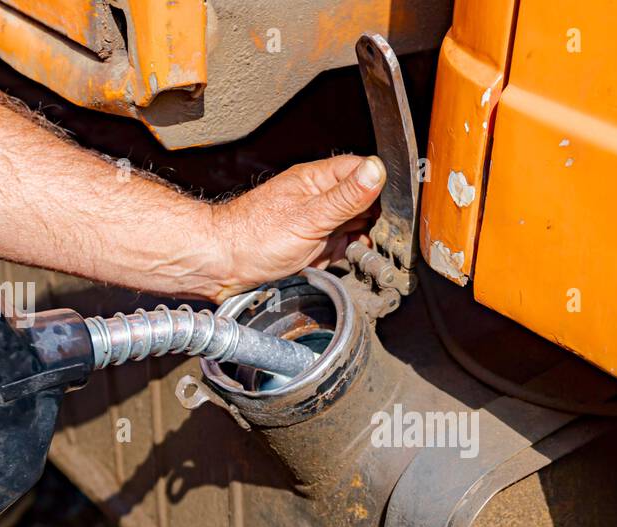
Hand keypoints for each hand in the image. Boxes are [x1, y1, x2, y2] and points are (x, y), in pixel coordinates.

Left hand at [211, 154, 385, 299]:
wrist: (221, 264)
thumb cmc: (253, 237)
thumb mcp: (309, 217)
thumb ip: (346, 197)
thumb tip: (377, 170)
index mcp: (317, 180)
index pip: (362, 170)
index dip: (381, 186)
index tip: (395, 207)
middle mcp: (318, 198)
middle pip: (362, 200)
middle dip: (372, 219)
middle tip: (374, 236)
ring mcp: (315, 222)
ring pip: (352, 225)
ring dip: (358, 240)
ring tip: (350, 249)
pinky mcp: (310, 244)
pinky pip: (338, 247)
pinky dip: (341, 255)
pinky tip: (335, 260)